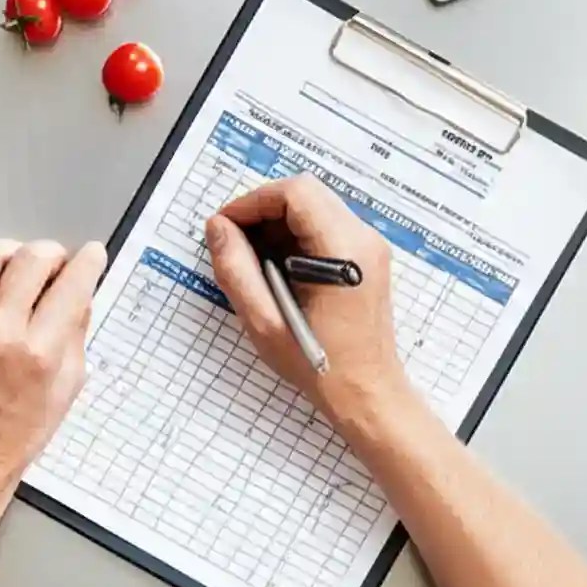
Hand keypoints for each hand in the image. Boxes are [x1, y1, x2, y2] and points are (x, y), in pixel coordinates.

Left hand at [0, 239, 107, 493]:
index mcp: (37, 354)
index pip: (71, 284)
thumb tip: (80, 295)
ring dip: (10, 253)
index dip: (88, 262)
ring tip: (17, 268)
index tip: (90, 256)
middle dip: (52, 254)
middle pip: (30, 259)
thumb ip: (74, 336)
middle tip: (56, 265)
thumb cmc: (11, 438)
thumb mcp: (64, 391)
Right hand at [206, 177, 410, 447]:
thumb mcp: (265, 323)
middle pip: (305, 193)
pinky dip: (294, 235)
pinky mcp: (365, 257)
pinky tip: (276, 268)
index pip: (295, 193)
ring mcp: (368, 247)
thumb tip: (218, 227)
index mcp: (344, 251)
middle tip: (233, 241)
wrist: (367, 394)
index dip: (252, 201)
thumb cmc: (320, 366)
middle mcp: (363, 240)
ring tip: (252, 259)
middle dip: (262, 209)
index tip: (225, 226)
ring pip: (314, 206)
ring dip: (277, 222)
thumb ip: (236, 270)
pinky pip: (324, 225)